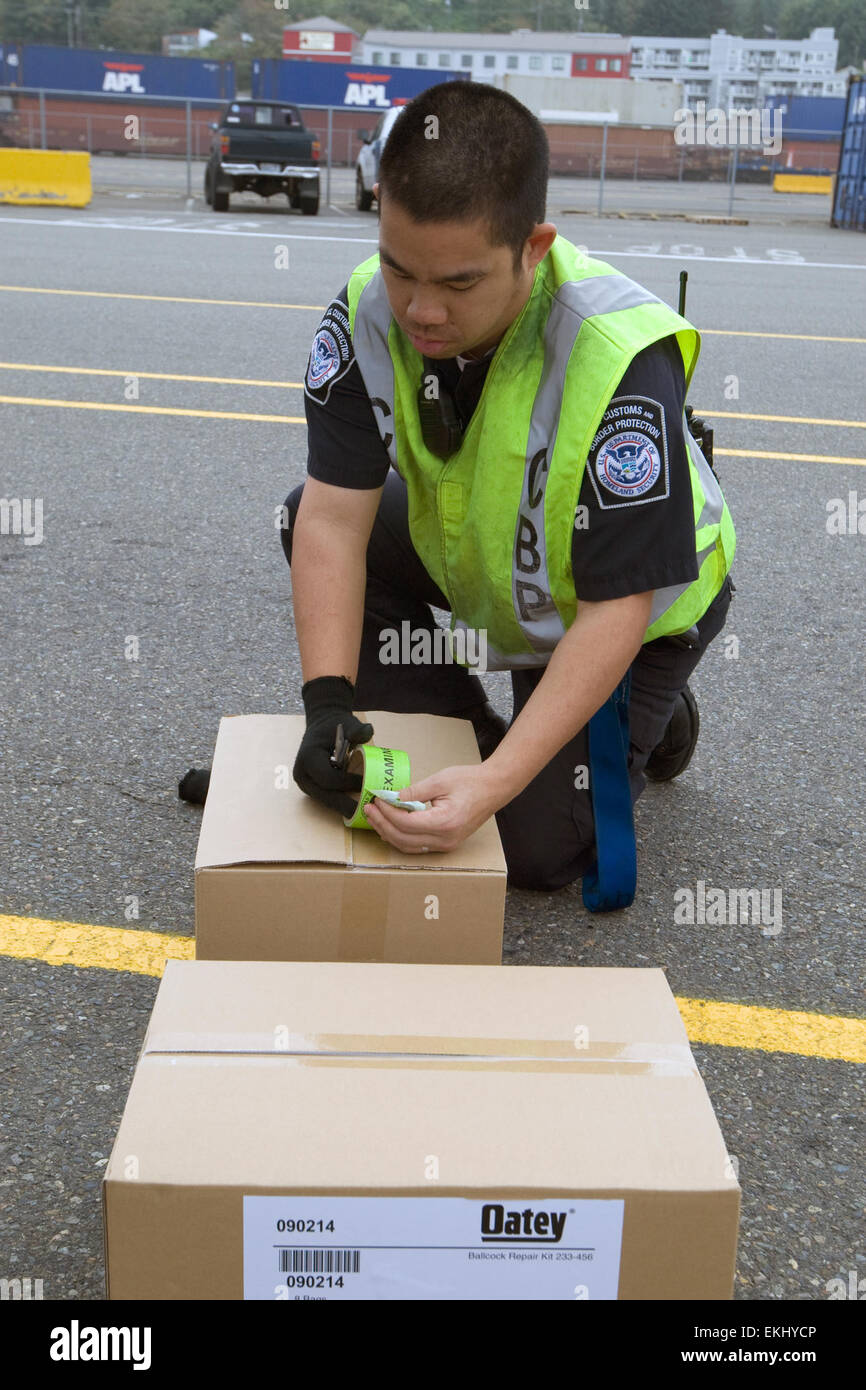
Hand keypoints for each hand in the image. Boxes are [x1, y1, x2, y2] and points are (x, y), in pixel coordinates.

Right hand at [293, 675, 373, 817]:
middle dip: (344, 803)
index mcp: (308, 757)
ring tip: (362, 811)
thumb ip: (356, 729)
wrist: (321, 726)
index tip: (365, 783)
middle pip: (324, 794)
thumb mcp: (346, 724)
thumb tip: (368, 730)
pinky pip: (325, 797)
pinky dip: (340, 801)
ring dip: (342, 805)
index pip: (327, 777)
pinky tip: (355, 805)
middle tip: (364, 811)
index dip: (347, 783)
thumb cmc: (334, 725)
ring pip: (324, 799)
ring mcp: (305, 782)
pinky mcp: (311, 787)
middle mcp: (302, 773)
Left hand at [364, 764, 498, 853]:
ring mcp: (446, 844)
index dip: (387, 812)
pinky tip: (391, 826)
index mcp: (444, 822)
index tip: (377, 799)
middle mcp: (445, 839)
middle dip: (382, 824)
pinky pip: (417, 846)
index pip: (405, 823)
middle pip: (403, 839)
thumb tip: (392, 798)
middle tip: (370, 809)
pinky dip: (401, 837)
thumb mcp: (440, 780)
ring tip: (376, 817)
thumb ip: (414, 792)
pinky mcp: (446, 843)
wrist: (494, 788)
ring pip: (408, 847)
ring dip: (389, 833)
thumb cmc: (471, 781)